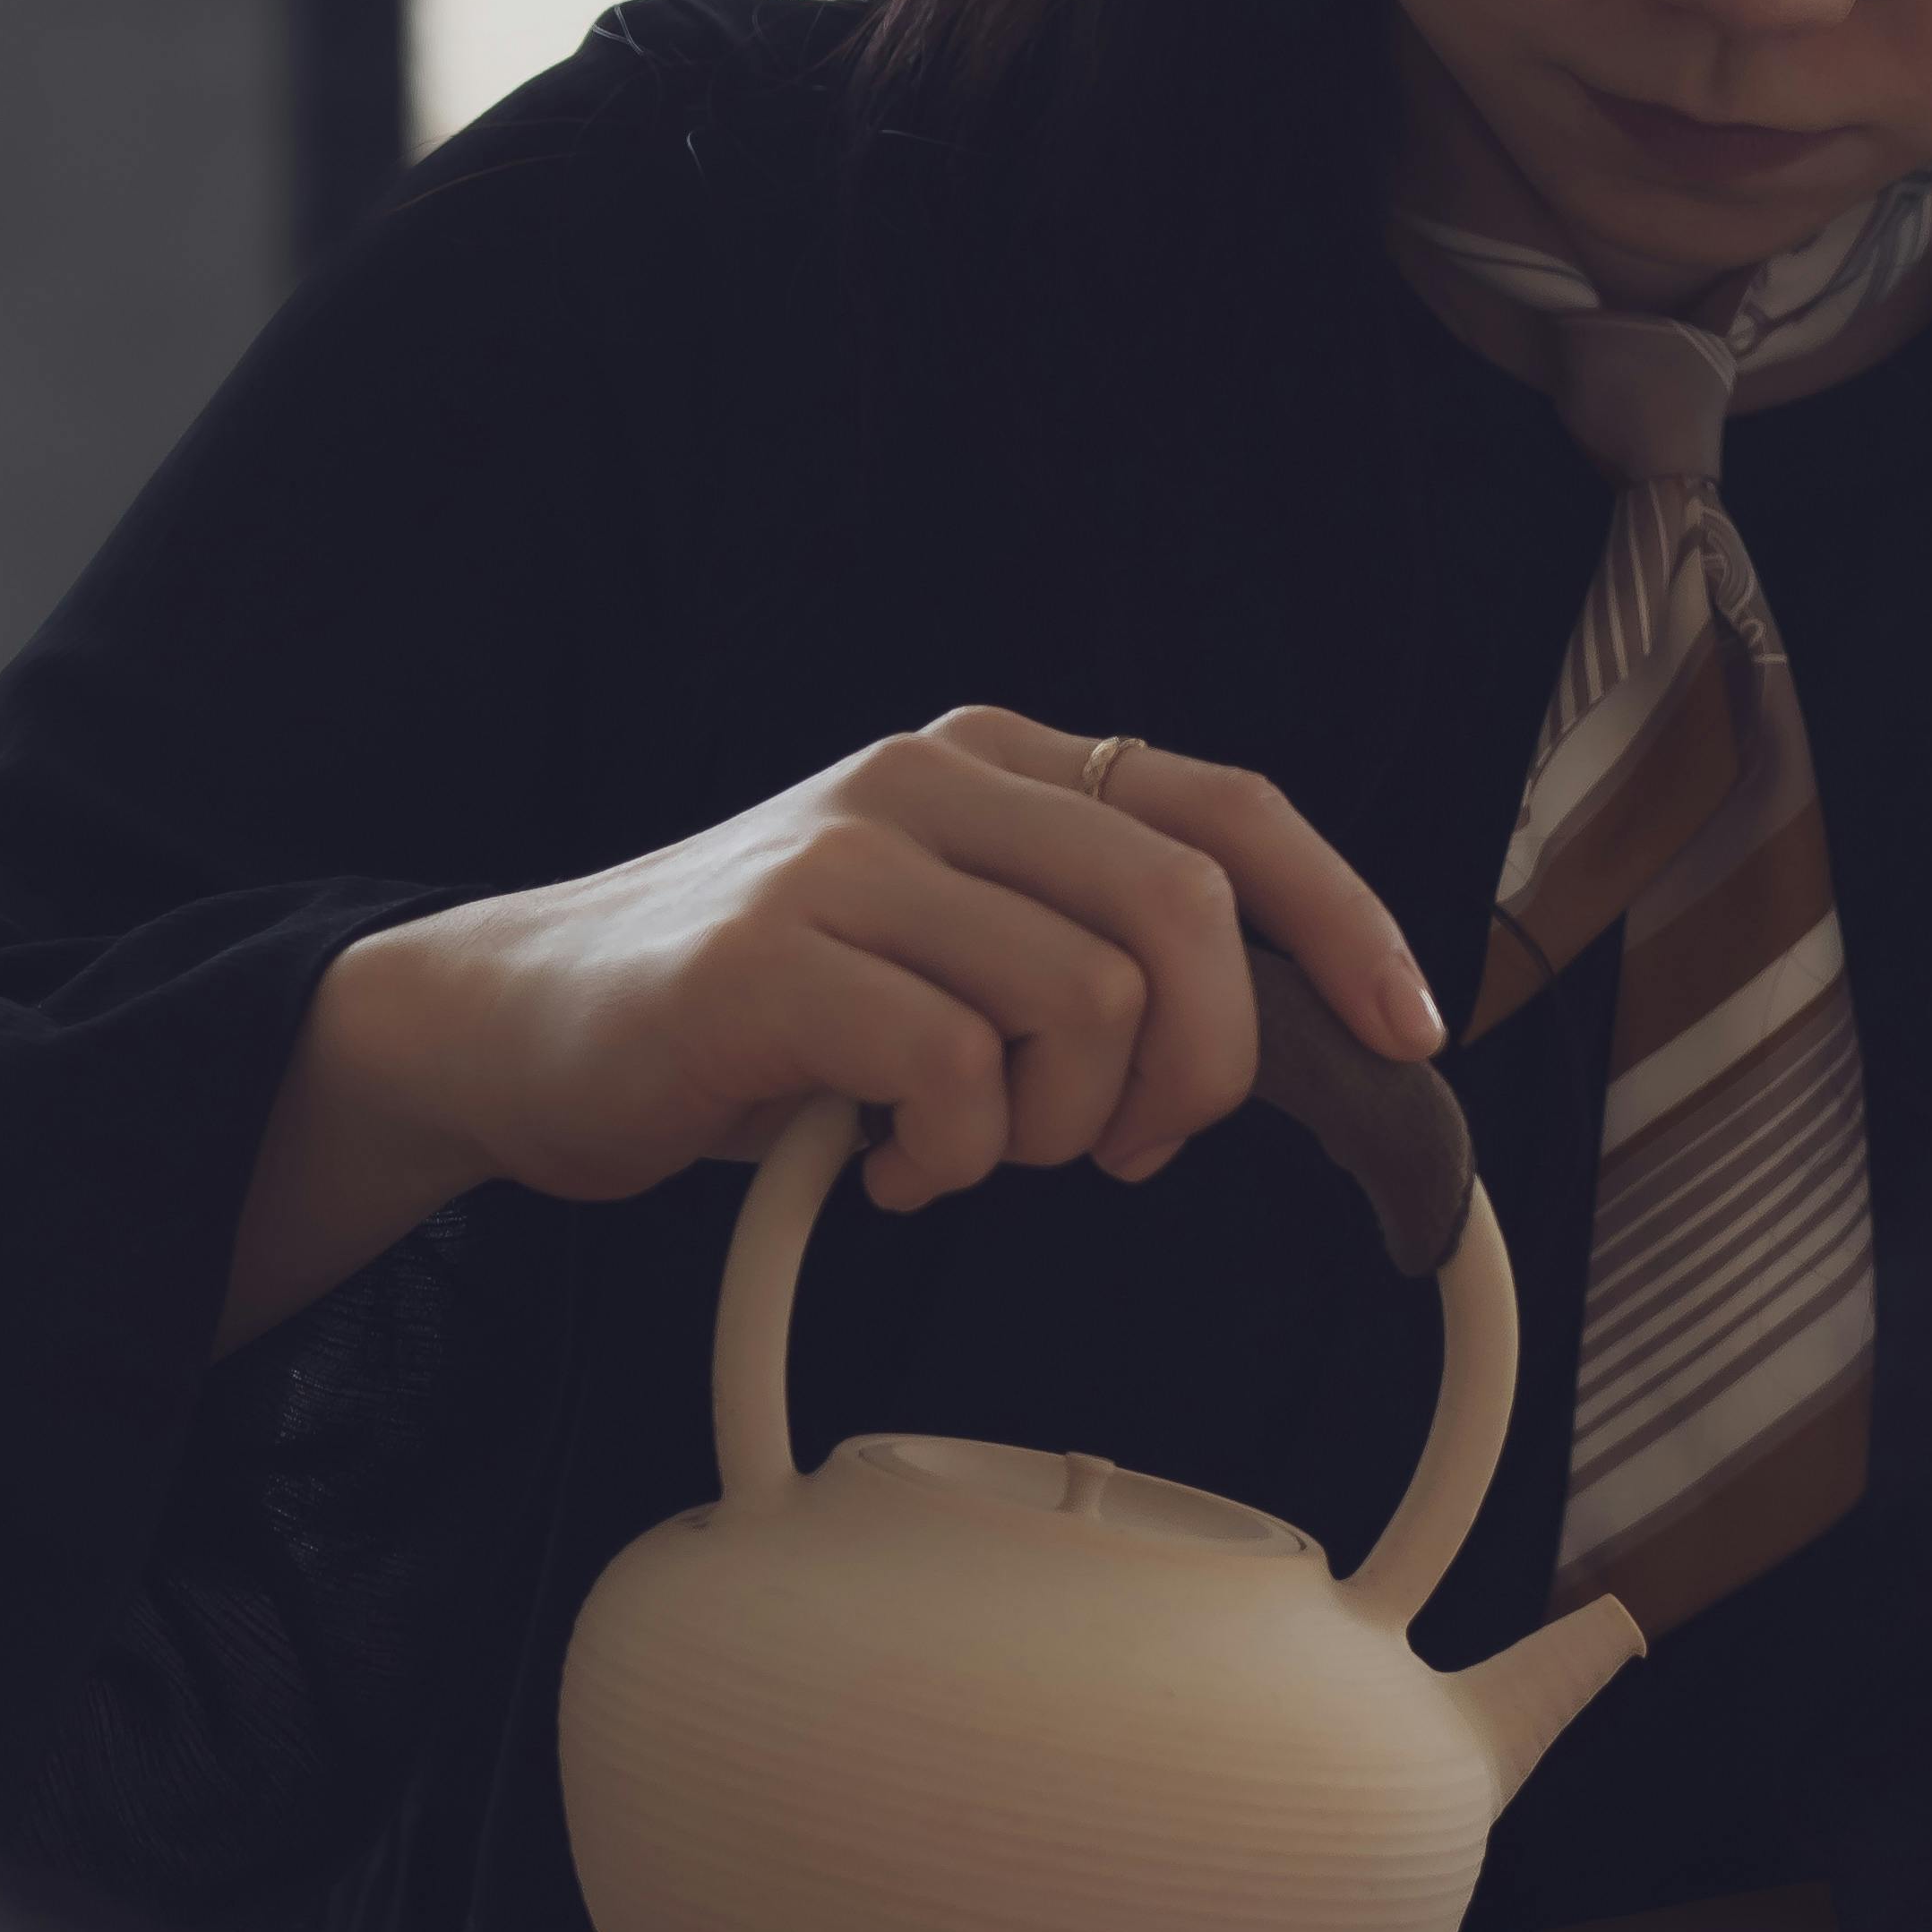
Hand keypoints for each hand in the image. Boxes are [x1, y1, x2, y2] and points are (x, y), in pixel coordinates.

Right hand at [221, 712, 1442, 1343]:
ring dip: (1054, 1131)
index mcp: (1002, 762)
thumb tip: (1275, 1034)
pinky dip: (949, 1160)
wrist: (524, 1027)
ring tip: (966, 1150)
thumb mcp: (947, 941)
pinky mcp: (775, 955)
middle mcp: (934, 777)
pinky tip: (889, 1169)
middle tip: (1125, 1151)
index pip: (1227, 811)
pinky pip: (955, 1075)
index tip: (1407, 1032)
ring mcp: (850, 855)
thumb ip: (1085, 946)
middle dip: (1200, 1071)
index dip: (1342, 919)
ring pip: (1085, 1008)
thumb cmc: (764, 1011)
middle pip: (1183, 919)